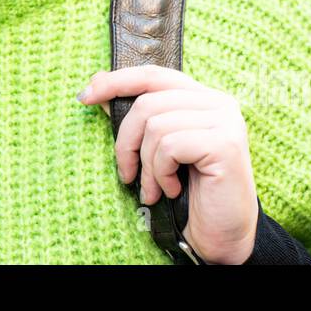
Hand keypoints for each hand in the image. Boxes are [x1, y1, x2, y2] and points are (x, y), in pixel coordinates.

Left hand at [78, 64, 257, 264]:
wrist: (221, 234)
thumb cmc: (189, 192)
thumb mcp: (157, 150)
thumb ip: (135, 117)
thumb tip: (98, 83)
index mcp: (203, 97)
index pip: (153, 75)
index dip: (117, 81)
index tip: (85, 95)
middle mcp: (218, 102)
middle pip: (148, 102)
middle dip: (126, 141)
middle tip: (125, 173)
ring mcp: (224, 121)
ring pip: (156, 125)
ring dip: (146, 165)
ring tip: (153, 189)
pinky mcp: (225, 144)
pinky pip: (170, 147)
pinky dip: (161, 173)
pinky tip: (172, 190)